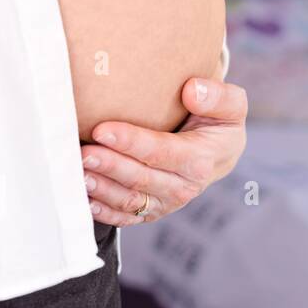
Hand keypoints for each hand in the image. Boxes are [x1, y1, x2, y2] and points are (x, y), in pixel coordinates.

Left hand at [80, 78, 247, 225]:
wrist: (219, 153)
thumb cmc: (218, 123)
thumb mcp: (231, 105)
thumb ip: (218, 96)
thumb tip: (191, 91)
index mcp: (201, 159)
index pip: (161, 152)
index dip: (131, 142)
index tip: (102, 129)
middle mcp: (184, 187)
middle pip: (140, 178)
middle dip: (109, 166)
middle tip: (82, 152)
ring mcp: (166, 203)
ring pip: (128, 200)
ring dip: (100, 189)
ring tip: (76, 173)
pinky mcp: (150, 211)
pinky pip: (124, 216)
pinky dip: (103, 211)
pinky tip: (83, 198)